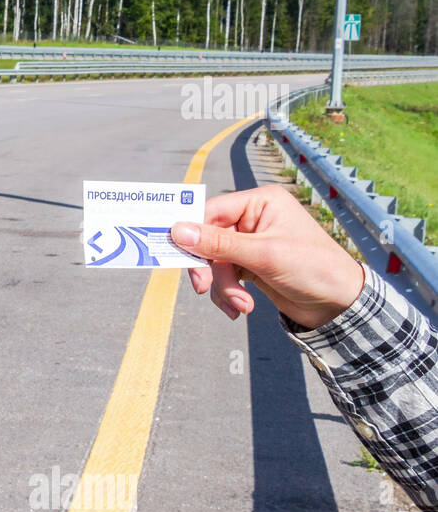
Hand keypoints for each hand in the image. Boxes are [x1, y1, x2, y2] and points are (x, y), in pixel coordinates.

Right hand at [170, 185, 364, 328]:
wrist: (340, 305)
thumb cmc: (313, 268)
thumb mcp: (264, 255)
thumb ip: (219, 244)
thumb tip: (177, 230)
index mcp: (260, 202)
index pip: (211, 210)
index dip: (190, 231)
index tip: (172, 250)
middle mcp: (253, 219)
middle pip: (208, 239)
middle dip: (208, 268)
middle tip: (201, 287)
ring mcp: (251, 243)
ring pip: (214, 262)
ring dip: (222, 287)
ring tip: (240, 306)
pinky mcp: (250, 265)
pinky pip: (224, 276)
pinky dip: (228, 293)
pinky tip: (240, 308)